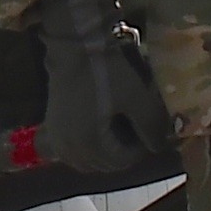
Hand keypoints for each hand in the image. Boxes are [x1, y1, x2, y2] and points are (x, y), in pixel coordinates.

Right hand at [35, 0, 175, 174]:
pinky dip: (85, 150)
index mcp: (90, 142)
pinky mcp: (52, 128)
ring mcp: (58, 139)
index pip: (121, 162)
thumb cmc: (107, 70)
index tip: (148, 132)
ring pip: (86, 162)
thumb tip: (159, 147)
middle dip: (122, 153)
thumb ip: (150, 125)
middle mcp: (70, 148)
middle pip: (103, 165)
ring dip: (103, 155)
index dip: (139, 150)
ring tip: (118, 132)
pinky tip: (96, 133)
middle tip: (135, 132)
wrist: (75, 46)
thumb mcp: (136, 96)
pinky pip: (70, 153)